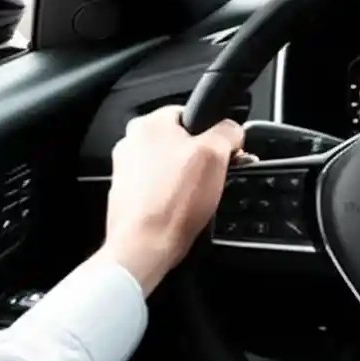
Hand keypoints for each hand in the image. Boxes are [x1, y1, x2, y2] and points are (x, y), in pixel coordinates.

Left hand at [97, 106, 243, 294]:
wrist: (144, 246)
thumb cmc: (172, 203)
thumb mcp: (215, 155)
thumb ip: (228, 131)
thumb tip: (233, 129)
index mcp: (149, 124)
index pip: (192, 114)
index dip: (215, 133)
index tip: (224, 153)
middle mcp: (132, 142)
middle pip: (182, 141)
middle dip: (203, 158)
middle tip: (215, 177)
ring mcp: (127, 169)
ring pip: (172, 164)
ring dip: (189, 177)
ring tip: (198, 197)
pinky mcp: (128, 193)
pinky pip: (161, 185)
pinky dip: (174, 194)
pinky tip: (182, 208)